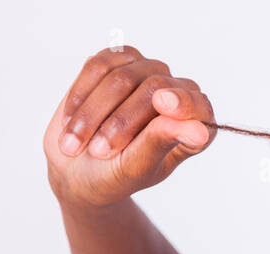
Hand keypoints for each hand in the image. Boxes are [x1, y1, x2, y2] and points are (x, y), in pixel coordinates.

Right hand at [44, 45, 215, 207]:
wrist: (78, 170)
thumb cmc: (114, 175)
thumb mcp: (137, 167)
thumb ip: (162, 143)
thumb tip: (198, 130)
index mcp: (192, 122)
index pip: (197, 104)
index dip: (182, 101)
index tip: (162, 104)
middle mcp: (173, 91)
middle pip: (153, 87)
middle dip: (120, 122)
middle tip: (99, 152)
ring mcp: (144, 72)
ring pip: (121, 76)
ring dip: (92, 113)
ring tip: (75, 145)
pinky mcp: (114, 62)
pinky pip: (97, 66)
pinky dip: (80, 95)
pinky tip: (71, 121)